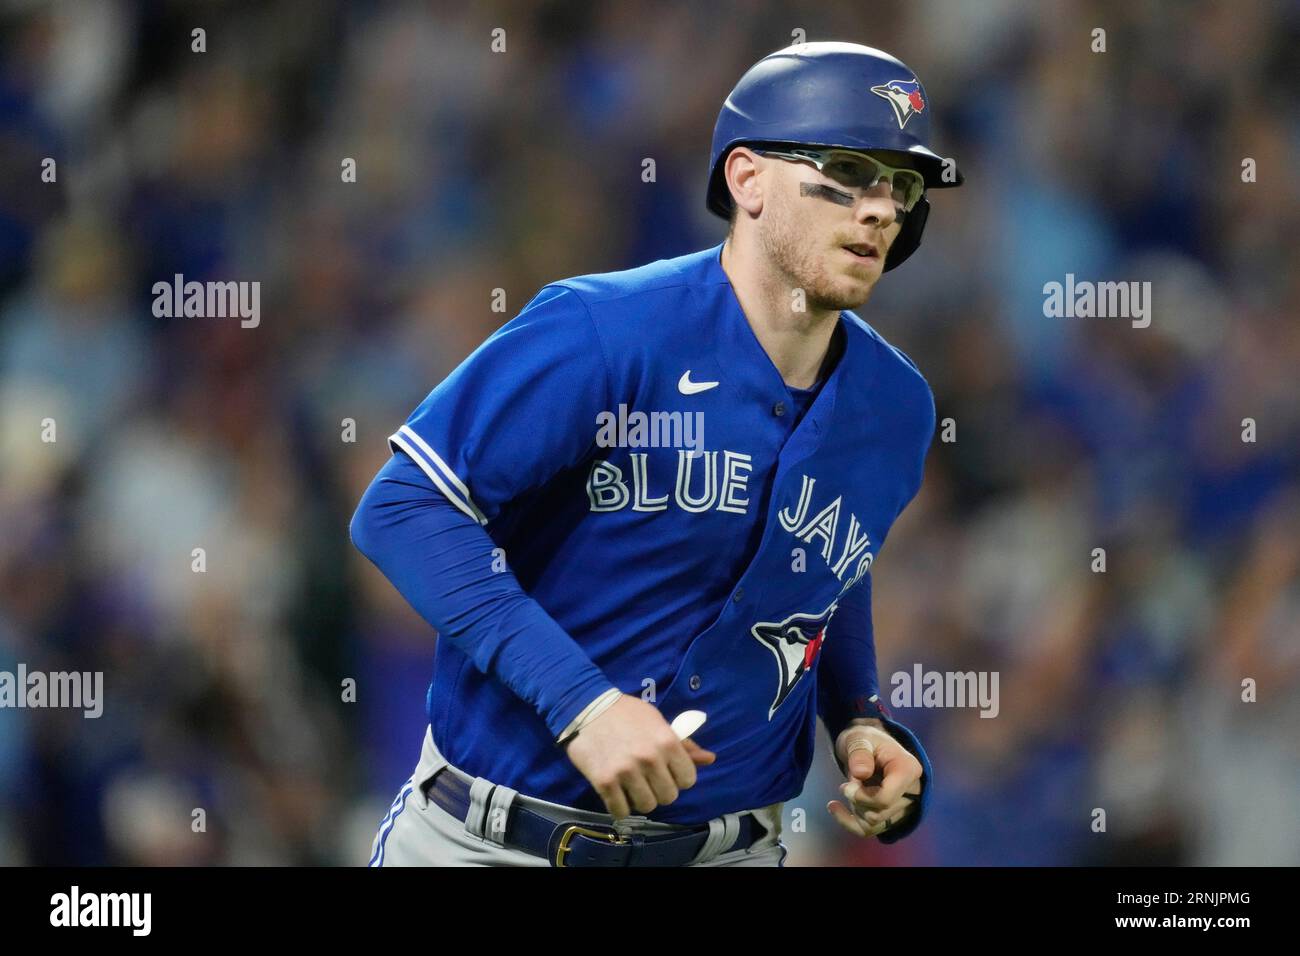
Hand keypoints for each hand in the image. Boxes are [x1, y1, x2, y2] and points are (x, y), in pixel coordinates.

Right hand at [563, 694, 715, 818]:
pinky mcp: (604, 782)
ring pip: (647, 806)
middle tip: (648, 779)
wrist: (587, 708)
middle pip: (669, 796)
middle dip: (660, 790)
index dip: (679, 778)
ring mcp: (626, 772)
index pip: (688, 780)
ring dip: (640, 799)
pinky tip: (617, 793)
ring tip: (632, 786)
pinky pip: (621, 811)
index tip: (667, 772)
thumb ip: (683, 744)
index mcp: (667, 742)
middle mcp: (649, 758)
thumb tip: (710, 759)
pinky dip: (620, 806)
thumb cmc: (627, 714)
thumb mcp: (658, 722)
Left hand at [826, 718, 922, 837]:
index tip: (846, 786)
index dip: (862, 796)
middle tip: (846, 784)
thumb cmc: (865, 739)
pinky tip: (833, 807)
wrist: (867, 745)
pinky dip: (849, 822)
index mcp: (908, 769)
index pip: (886, 797)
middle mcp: (912, 791)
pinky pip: (870, 830)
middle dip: (857, 801)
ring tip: (847, 788)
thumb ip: (860, 753)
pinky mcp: (890, 815)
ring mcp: (903, 805)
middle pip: (880, 812)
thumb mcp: (859, 738)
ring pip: (874, 823)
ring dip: (855, 809)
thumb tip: (860, 774)